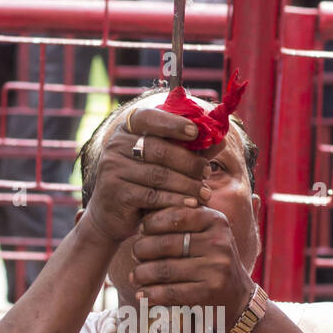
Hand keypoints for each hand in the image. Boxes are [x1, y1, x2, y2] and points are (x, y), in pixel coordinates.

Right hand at [83, 107, 211, 245]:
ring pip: (158, 174)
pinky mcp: (115, 192)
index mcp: (127, 129)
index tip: (195, 132)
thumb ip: (189, 150)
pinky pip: (151, 195)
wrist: (112, 215)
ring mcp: (113, 169)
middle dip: (188, 161)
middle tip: (207, 171)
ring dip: (186, 184)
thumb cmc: (143, 183)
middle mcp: (116, 145)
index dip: (172, 123)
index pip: (148, 117)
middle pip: (158, 149)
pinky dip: (175, 200)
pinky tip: (191, 204)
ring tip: (205, 192)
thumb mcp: (164, 163)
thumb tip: (220, 139)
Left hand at [131, 204, 254, 326]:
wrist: (239, 296)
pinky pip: (170, 292)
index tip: (141, 230)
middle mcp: (219, 242)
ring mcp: (216, 269)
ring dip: (142, 274)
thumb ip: (181, 221)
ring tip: (134, 276)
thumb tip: (142, 217)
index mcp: (216, 221)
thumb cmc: (211, 260)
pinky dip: (151, 294)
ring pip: (164, 269)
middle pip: (166, 243)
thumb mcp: (205, 234)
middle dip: (142, 249)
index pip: (176, 215)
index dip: (151, 222)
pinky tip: (142, 295)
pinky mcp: (209, 293)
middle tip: (135, 254)